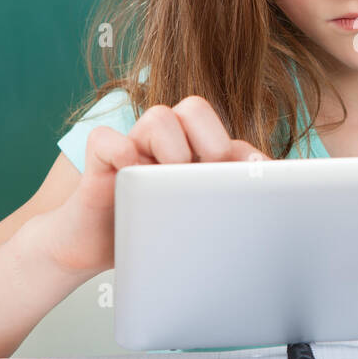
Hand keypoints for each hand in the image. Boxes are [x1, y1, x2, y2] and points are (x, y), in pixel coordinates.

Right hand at [54, 96, 270, 274]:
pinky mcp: (98, 161)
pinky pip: (106, 139)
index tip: (260, 181)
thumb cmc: (151, 232)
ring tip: (167, 185)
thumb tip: (264, 193)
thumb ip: (229, 202)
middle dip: (212, 140)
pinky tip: (129, 179)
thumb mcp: (197, 219)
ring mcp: (133, 148)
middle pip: (195, 108)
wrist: (93, 250)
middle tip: (211, 176)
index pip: (230, 139)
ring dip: (171, 149)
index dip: (248, 158)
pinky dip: (120, 153)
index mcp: (195, 155)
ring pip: (158, 117)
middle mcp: (166, 143)